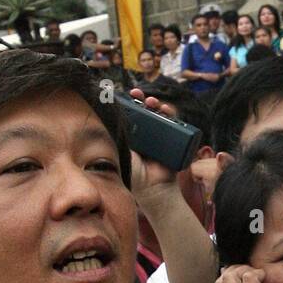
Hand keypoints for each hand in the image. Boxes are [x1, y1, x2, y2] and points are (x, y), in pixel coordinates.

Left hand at [124, 87, 182, 205]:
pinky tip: (167, 111)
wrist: (151, 188)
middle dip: (144, 101)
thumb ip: (113, 134)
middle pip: (146, 111)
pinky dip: (173, 116)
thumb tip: (106, 112)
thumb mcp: (119, 149)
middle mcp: (146, 135)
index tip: (130, 95)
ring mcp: (160, 138)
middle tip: (140, 96)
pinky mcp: (174, 143)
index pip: (132, 113)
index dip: (131, 102)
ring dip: (157, 105)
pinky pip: (175, 126)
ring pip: (160, 115)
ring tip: (153, 103)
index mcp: (132, 135)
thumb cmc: (132, 172)